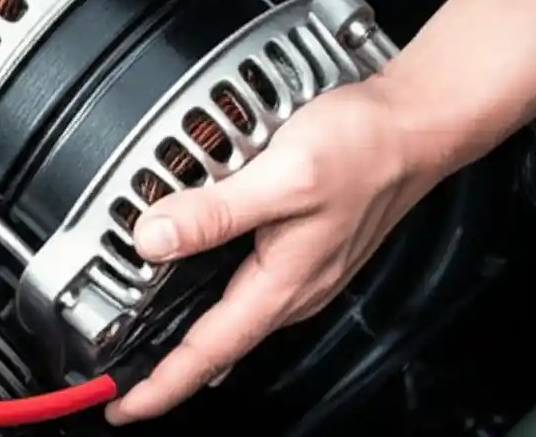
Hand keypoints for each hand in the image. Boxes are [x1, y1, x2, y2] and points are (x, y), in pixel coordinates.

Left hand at [105, 76, 444, 423]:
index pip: (209, 352)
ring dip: (184, 329)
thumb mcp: (284, 175)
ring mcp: (299, 270)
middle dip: (166, 367)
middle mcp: (292, 287)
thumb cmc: (367, 150)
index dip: (161, 386)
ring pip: (228, 312)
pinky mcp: (301, 246)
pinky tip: (188, 273)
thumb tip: (154, 238)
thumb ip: (215, 211)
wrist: (415, 126)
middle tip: (119, 378)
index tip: (123, 408)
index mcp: (283, 283)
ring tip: (141, 335)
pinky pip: (242, 282)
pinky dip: (206, 289)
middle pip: (215, 343)